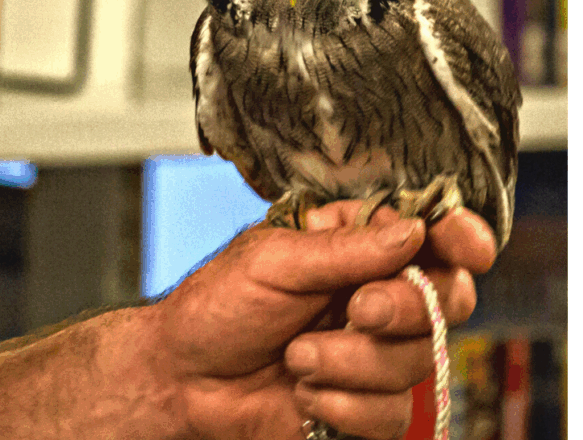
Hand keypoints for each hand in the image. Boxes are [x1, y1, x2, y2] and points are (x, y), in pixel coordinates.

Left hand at [148, 201, 495, 439]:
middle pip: (443, 299)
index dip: (458, 238)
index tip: (465, 247)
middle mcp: (370, 295)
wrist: (182, 380)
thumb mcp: (271, 261)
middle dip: (404, 308)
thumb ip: (344, 250)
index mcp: (351, 248)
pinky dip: (343, 406)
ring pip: (417, 360)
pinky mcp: (362, 404)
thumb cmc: (215, 308)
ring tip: (295, 356)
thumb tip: (414, 233)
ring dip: (351, 363)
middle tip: (356, 311)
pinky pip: (392, 414)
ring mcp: (370, 351)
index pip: (426, 236)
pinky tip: (302, 394)